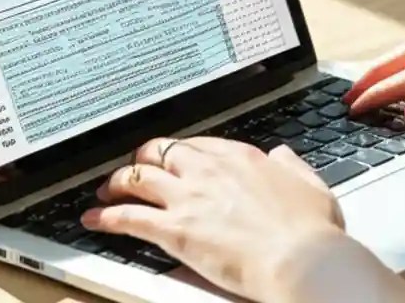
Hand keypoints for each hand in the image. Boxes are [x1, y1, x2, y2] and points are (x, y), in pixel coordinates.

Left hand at [83, 137, 347, 301]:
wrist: (300, 259)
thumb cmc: (309, 231)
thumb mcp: (310, 185)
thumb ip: (292, 166)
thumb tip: (282, 156)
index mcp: (241, 157)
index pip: (198, 145)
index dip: (179, 152)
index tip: (174, 159)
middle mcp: (209, 170)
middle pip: (161, 153)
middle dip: (143, 159)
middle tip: (134, 169)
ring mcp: (189, 197)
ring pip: (137, 177)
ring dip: (117, 182)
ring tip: (106, 190)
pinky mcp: (174, 229)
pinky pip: (128, 216)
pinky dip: (105, 216)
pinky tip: (94, 219)